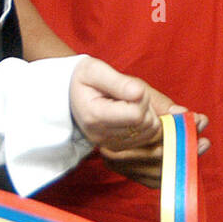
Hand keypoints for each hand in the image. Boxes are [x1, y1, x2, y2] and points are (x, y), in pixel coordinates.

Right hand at [69, 57, 205, 156]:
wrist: (69, 95)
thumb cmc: (84, 79)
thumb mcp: (96, 71)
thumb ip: (119, 82)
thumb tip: (140, 94)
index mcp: (96, 117)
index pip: (138, 115)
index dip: (143, 99)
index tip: (132, 89)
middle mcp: (103, 138)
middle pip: (149, 126)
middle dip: (150, 108)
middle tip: (134, 96)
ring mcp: (112, 147)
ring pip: (153, 135)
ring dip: (152, 117)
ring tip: (135, 105)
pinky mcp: (121, 150)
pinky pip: (151, 143)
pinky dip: (153, 128)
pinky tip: (141, 116)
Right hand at [97, 80, 209, 188]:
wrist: (70, 100)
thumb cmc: (86, 82)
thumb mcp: (97, 71)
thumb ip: (122, 83)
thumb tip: (142, 95)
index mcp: (98, 118)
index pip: (138, 117)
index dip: (150, 107)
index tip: (148, 97)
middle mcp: (106, 143)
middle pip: (153, 140)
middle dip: (178, 130)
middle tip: (200, 121)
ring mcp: (115, 157)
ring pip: (156, 160)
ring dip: (183, 150)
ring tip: (204, 142)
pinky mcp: (122, 165)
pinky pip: (150, 176)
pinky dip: (172, 167)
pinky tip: (188, 158)